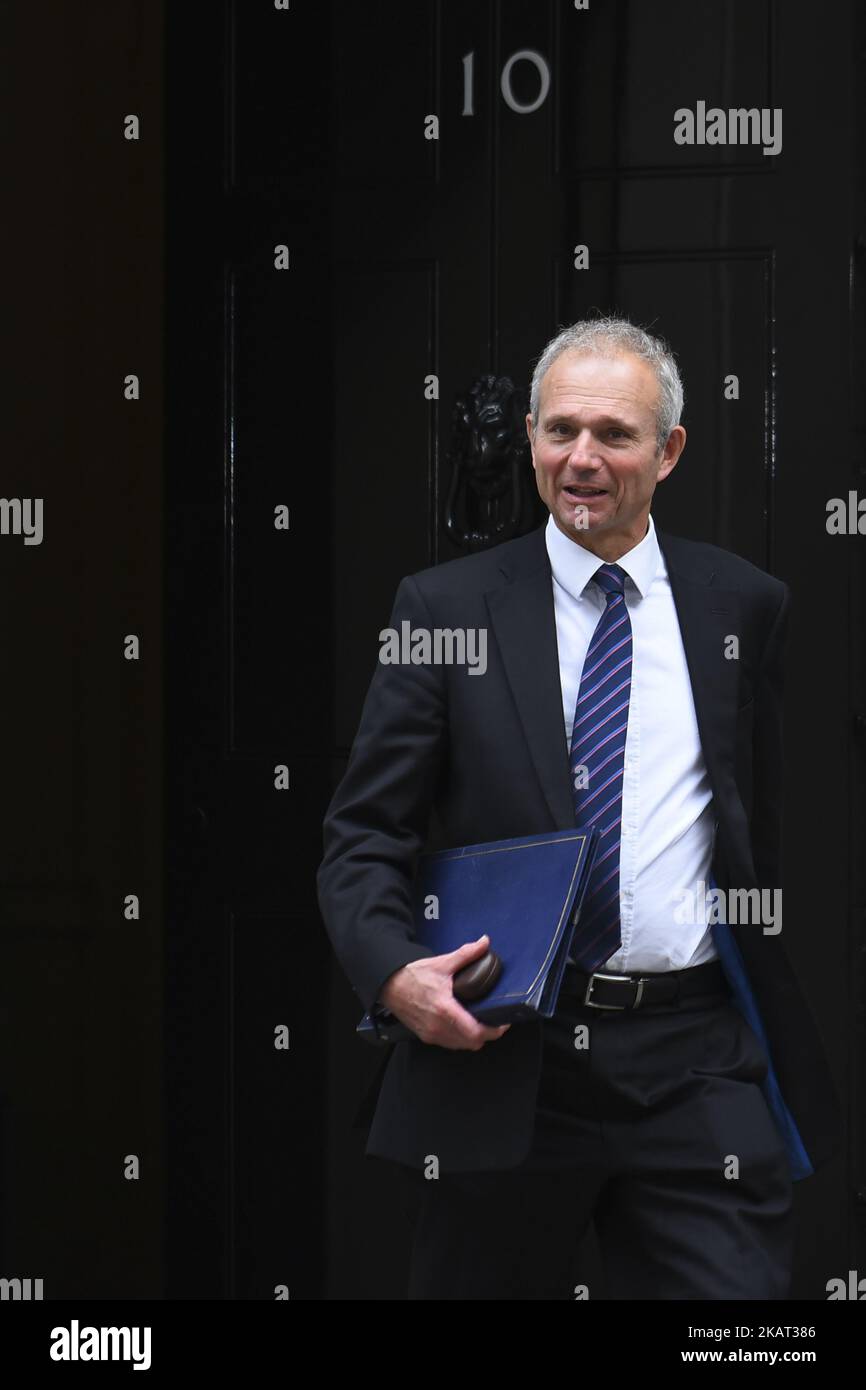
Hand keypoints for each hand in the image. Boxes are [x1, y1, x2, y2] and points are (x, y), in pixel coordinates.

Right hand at [379, 935, 511, 1049]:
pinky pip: (449, 1044)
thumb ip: (466, 954)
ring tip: (481, 1024)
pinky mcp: (425, 1036)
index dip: (494, 1030)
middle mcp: (438, 1027)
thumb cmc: (412, 975)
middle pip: (472, 1043)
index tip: (503, 1023)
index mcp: (445, 1010)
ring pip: (461, 1046)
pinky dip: (460, 1039)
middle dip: (487, 1035)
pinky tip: (463, 1026)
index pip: (476, 1032)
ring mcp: (431, 1034)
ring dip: (474, 1038)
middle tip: (495, 1022)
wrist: (389, 984)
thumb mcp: (442, 963)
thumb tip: (484, 943)